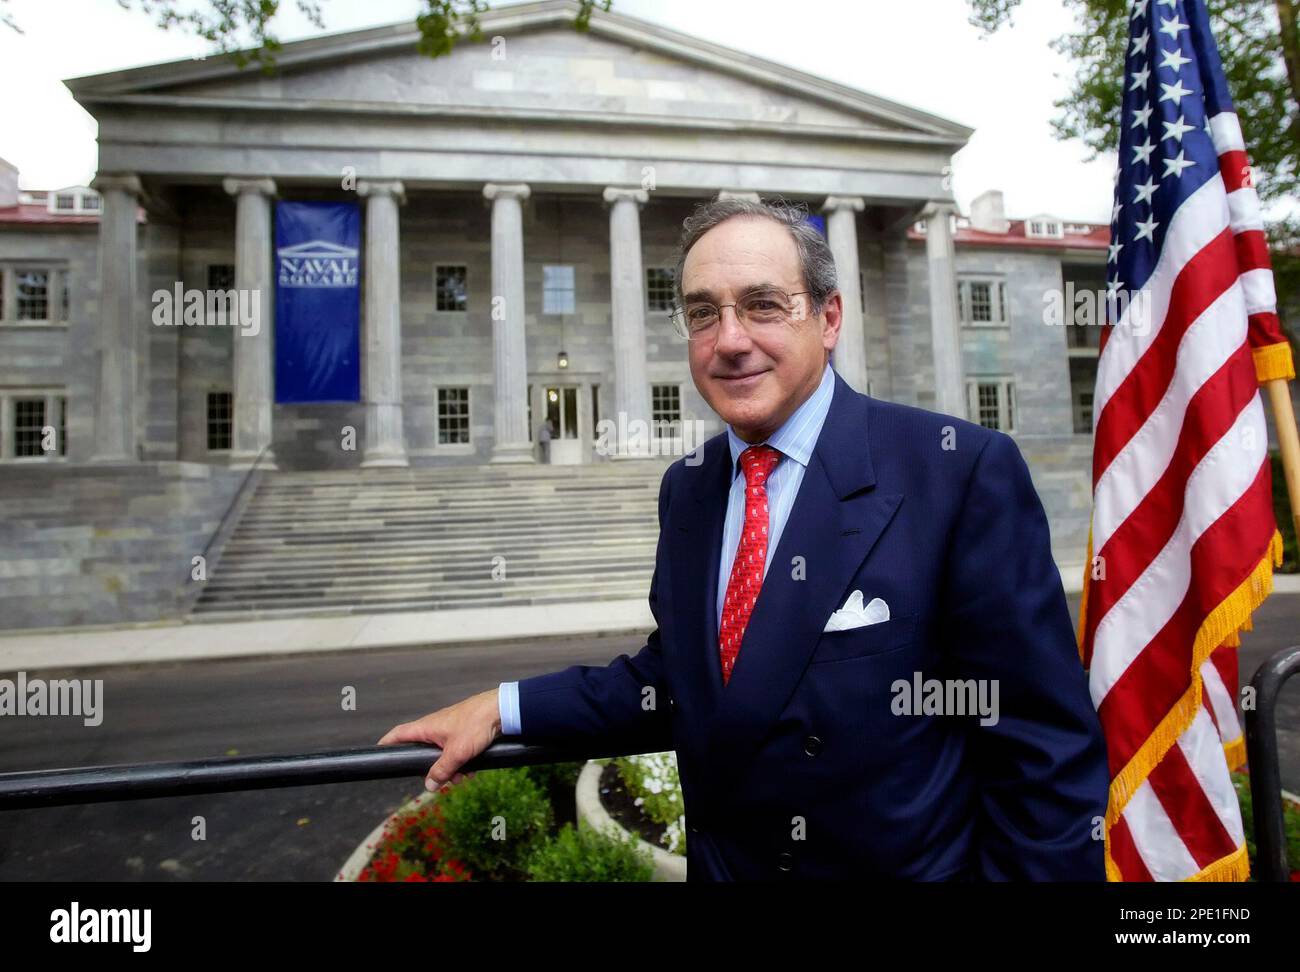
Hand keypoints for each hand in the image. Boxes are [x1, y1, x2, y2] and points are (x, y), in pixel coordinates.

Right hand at [377, 688, 502, 792]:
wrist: (502, 710)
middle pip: (423, 752)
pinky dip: (462, 762)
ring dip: (451, 769)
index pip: (398, 734)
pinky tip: (473, 770)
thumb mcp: (457, 753)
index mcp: (426, 727)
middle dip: (432, 769)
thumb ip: (441, 771)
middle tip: (443, 780)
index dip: (386, 744)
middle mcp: (435, 727)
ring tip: (464, 776)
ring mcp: (449, 729)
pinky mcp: (463, 732)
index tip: (378, 753)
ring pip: (442, 755)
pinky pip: (456, 752)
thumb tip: (429, 786)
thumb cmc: (476, 724)